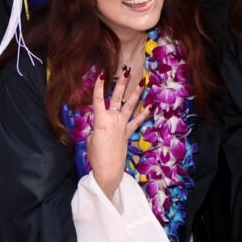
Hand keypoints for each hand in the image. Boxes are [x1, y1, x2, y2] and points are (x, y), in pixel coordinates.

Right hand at [84, 65, 150, 198]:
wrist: (109, 170)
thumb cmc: (96, 156)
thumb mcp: (90, 139)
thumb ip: (96, 128)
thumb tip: (101, 126)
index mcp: (100, 120)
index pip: (98, 99)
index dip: (98, 85)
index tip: (101, 72)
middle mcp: (113, 119)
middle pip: (117, 98)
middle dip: (121, 84)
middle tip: (127, 71)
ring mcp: (122, 126)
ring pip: (130, 106)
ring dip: (136, 93)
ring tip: (142, 81)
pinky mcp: (128, 133)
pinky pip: (137, 121)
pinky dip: (144, 113)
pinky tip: (151, 106)